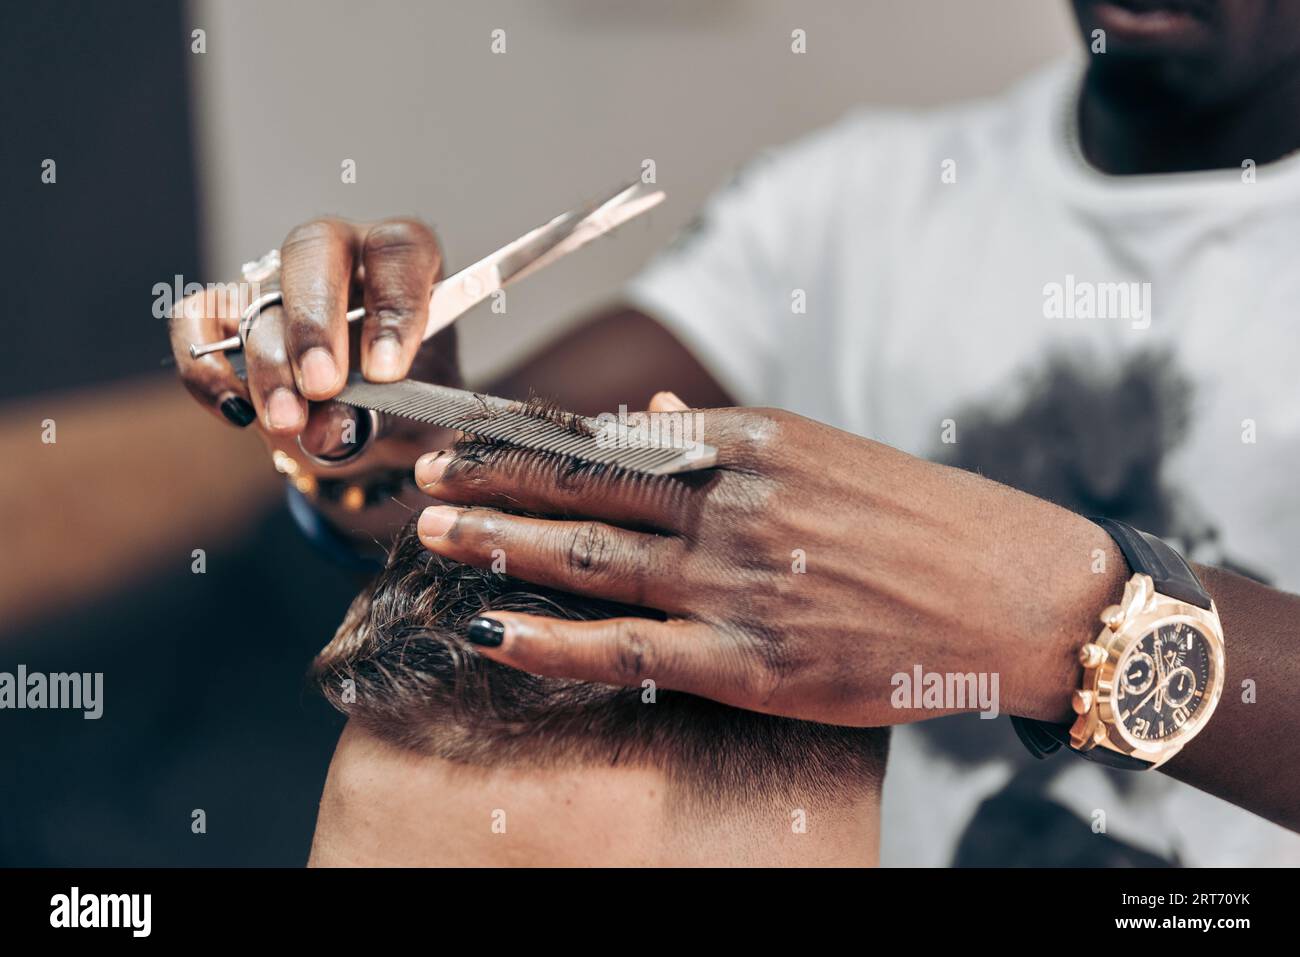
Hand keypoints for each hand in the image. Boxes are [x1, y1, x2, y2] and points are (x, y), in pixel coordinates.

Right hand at [168, 217, 459, 474]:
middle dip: (314, 324)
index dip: (393, 306)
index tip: (386, 371)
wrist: (377, 426)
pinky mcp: (229, 309)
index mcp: (405, 260)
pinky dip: (207, 368)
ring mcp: (280, 277)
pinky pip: (197, 318)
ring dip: (269, 366)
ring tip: (288, 422)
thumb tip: (325, 428)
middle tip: (322, 385)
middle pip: (315, 251)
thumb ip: (383, 418)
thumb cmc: (409, 403)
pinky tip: (237, 412)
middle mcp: (340, 253)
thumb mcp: (415, 416)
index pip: (399, 251)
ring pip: (260, 295)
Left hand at [414, 403, 1126, 725]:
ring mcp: (738, 582)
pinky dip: (553, 640)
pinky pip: (629, 649)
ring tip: (435, 534)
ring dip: (501, 543)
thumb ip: (723, 440)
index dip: (527, 435)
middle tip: (423, 475)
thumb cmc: (925, 522)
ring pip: (590, 557)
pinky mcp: (753, 661)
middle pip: (582, 485)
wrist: (1020, 594)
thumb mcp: (826, 454)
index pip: (611, 433)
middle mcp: (734, 502)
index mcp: (753, 441)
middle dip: (491, 479)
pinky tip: (493, 629)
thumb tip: (641, 420)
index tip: (471, 435)